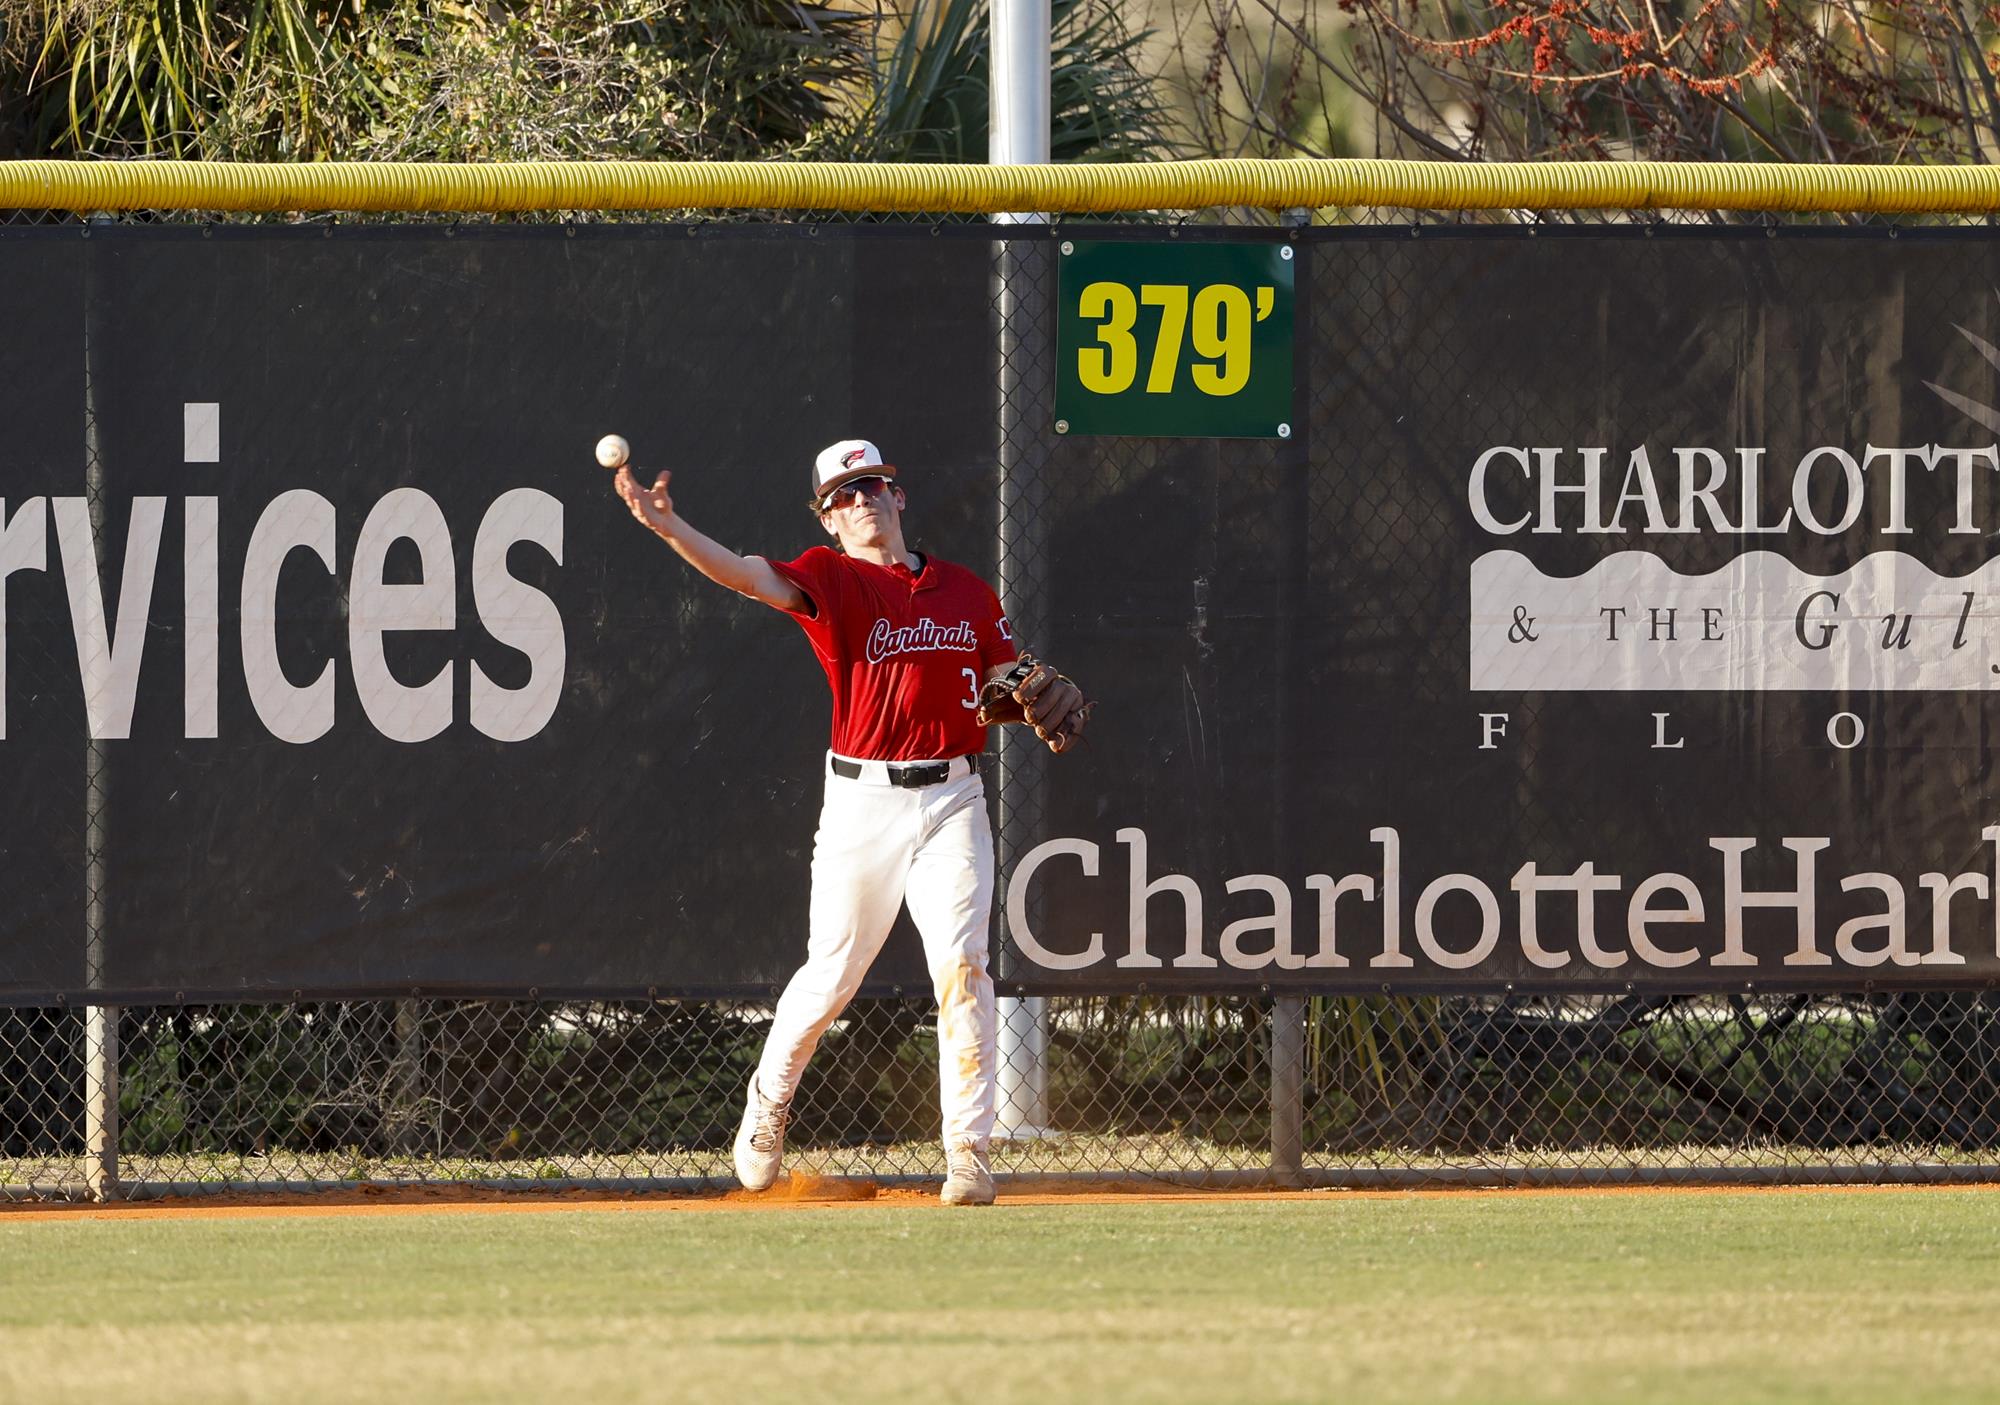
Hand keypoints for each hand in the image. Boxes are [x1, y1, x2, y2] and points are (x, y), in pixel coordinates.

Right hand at [616, 466, 674, 535]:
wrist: (667, 521)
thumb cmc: (661, 506)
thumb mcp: (661, 492)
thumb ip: (662, 482)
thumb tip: (667, 472)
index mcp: (638, 493)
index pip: (628, 483)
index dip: (624, 476)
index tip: (623, 467)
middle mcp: (636, 501)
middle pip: (626, 492)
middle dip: (622, 484)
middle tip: (619, 476)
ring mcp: (639, 510)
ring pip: (631, 502)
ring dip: (628, 495)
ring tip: (626, 488)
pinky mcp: (646, 519)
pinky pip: (641, 512)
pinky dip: (638, 506)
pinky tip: (637, 500)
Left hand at [978, 658, 1092, 752]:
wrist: (1048, 706)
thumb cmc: (1025, 702)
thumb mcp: (1010, 703)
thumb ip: (996, 708)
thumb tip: (981, 717)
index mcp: (1043, 673)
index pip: (1042, 672)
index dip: (1031, 684)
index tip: (1018, 697)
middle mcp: (1061, 683)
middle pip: (1055, 692)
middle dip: (1041, 706)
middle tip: (1030, 718)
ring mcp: (1073, 697)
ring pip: (1065, 708)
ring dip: (1051, 722)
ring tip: (1040, 731)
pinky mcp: (1080, 713)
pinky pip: (1077, 724)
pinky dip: (1067, 737)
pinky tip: (1056, 746)